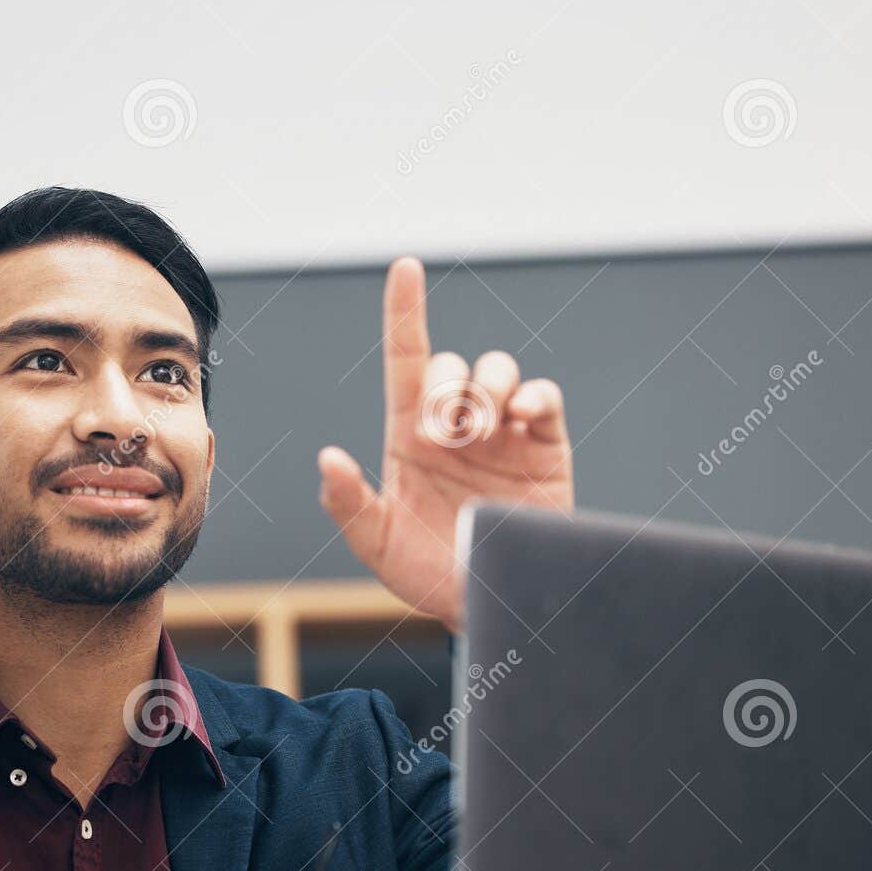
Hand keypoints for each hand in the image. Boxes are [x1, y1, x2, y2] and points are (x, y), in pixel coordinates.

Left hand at [318, 257, 574, 631]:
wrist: (489, 602)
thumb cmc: (427, 575)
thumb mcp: (377, 545)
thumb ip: (348, 504)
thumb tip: (327, 458)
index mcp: (410, 437)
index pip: (407, 360)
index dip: (406, 312)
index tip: (406, 268)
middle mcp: (456, 425)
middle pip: (453, 365)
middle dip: (447, 388)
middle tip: (445, 435)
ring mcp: (503, 432)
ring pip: (498, 369)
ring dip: (486, 388)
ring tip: (482, 432)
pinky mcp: (544, 446)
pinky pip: (543, 396)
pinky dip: (533, 396)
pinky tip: (519, 419)